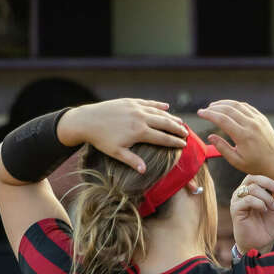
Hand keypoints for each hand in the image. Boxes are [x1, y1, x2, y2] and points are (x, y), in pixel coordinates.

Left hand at [57, 99, 187, 173]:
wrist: (86, 120)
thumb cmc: (101, 139)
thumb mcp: (116, 153)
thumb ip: (132, 161)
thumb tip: (145, 172)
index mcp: (139, 132)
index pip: (163, 138)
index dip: (175, 142)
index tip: (184, 145)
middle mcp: (140, 118)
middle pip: (165, 124)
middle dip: (178, 129)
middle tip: (187, 134)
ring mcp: (136, 108)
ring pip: (159, 112)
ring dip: (171, 117)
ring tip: (181, 122)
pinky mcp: (130, 101)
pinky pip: (148, 103)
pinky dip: (159, 105)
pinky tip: (167, 107)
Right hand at [197, 100, 273, 177]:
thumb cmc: (256, 164)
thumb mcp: (237, 161)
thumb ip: (222, 148)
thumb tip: (210, 136)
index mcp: (243, 136)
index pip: (222, 120)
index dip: (209, 115)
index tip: (200, 113)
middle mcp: (250, 125)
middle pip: (228, 110)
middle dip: (214, 108)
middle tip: (205, 110)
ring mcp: (257, 120)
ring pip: (237, 105)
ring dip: (223, 103)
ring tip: (213, 106)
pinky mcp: (262, 118)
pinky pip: (246, 107)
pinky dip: (235, 105)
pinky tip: (228, 107)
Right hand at [231, 174, 273, 252]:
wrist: (262, 244)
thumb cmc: (270, 226)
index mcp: (253, 190)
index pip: (259, 175)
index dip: (271, 177)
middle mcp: (243, 192)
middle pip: (253, 177)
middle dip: (268, 182)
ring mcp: (238, 200)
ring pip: (251, 188)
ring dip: (266, 197)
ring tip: (273, 207)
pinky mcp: (236, 209)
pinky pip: (247, 199)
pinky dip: (259, 203)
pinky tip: (265, 210)